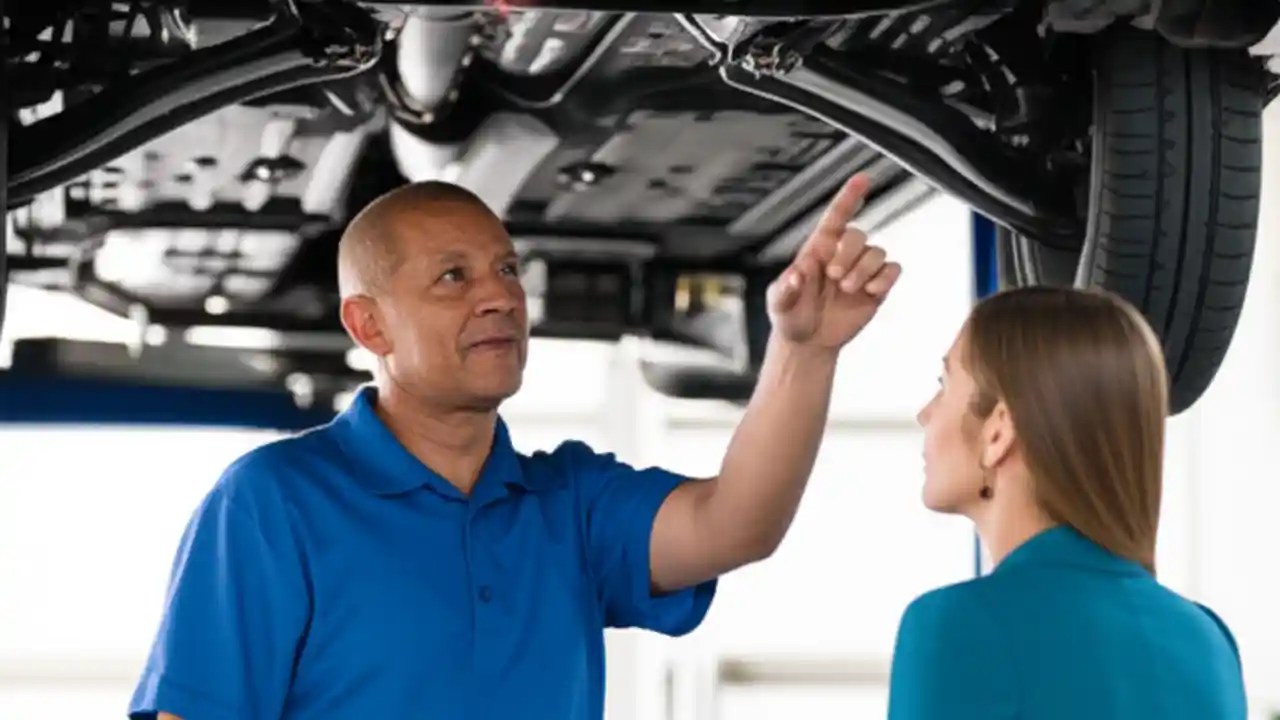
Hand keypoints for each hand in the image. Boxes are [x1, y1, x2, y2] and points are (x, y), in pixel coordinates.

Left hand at [766, 173, 901, 349]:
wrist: (807, 343)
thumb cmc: (789, 317)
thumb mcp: (778, 303)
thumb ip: (785, 289)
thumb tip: (798, 274)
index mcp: (817, 250)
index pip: (835, 217)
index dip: (848, 197)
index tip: (862, 178)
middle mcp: (841, 256)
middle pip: (858, 235)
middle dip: (849, 253)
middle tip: (834, 277)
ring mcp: (860, 271)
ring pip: (877, 252)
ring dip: (864, 270)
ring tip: (847, 290)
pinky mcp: (875, 288)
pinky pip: (892, 270)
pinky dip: (885, 279)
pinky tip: (870, 292)